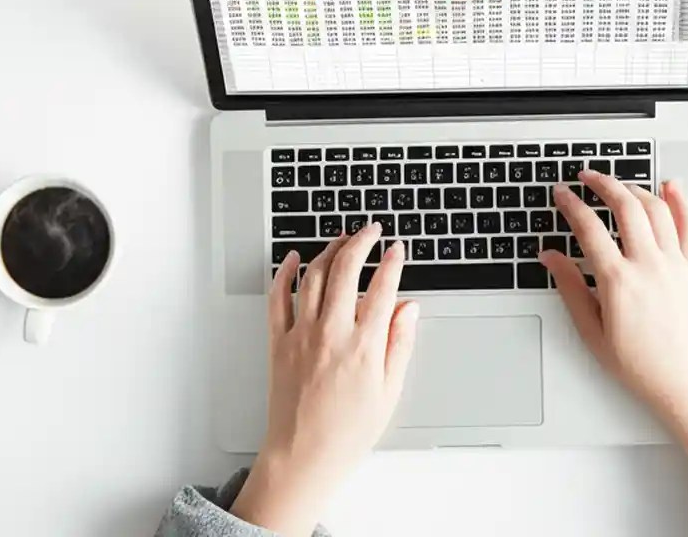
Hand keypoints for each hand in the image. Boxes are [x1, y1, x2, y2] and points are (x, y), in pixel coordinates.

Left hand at [231, 224, 418, 535]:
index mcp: (365, 346)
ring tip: (341, 239)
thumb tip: (410, 308)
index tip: (397, 249)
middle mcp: (332, 333)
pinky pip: (277, 298)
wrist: (303, 457)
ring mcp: (301, 335)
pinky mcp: (278, 343)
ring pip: (312, 276)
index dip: (392, 262)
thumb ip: (401, 344)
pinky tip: (291, 259)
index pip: (382, 288)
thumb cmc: (348, 432)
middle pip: (345, 270)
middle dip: (361, 242)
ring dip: (328, 250)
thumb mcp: (390, 391)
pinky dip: (283, 273)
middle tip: (371, 231)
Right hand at [542, 172, 687, 412]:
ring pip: (656, 209)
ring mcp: (674, 264)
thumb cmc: (641, 364)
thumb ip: (570, 288)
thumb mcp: (592, 331)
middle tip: (587, 177)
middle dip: (602, 184)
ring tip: (619, 184)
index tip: (562, 194)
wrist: (686, 381)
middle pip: (624, 206)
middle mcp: (648, 265)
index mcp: (618, 281)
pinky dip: (680, 201)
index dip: (571, 205)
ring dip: (634, 188)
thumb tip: (550, 258)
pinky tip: (671, 187)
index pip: (588, 228)